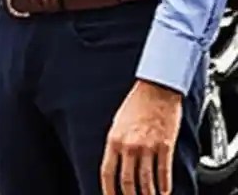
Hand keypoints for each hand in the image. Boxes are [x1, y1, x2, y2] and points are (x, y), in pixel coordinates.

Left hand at [101, 79, 182, 194]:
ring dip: (149, 194)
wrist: (156, 89)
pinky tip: (164, 191)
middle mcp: (129, 146)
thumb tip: (116, 165)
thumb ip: (116, 145)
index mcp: (114, 140)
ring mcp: (148, 147)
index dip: (109, 190)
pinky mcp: (165, 146)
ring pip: (146, 181)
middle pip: (127, 181)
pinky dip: (164, 185)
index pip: (107, 172)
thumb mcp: (117, 124)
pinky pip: (164, 172)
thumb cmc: (136, 104)